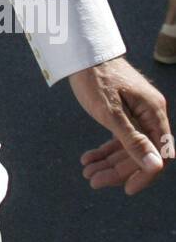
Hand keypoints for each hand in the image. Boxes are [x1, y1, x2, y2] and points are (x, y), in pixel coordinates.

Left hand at [71, 57, 171, 194]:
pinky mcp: (123, 112)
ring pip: (126, 147)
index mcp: (154, 112)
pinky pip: (118, 137)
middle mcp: (149, 114)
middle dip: (117, 170)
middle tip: (92, 181)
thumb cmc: (96, 78)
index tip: (126, 189)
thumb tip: (156, 166)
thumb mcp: (111, 113)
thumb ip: (133, 140)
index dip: (145, 174)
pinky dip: (104, 150)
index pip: (159, 154)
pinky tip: (87, 159)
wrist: (82, 52)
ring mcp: (137, 113)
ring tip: (86, 172)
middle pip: (140, 152)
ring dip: (107, 162)